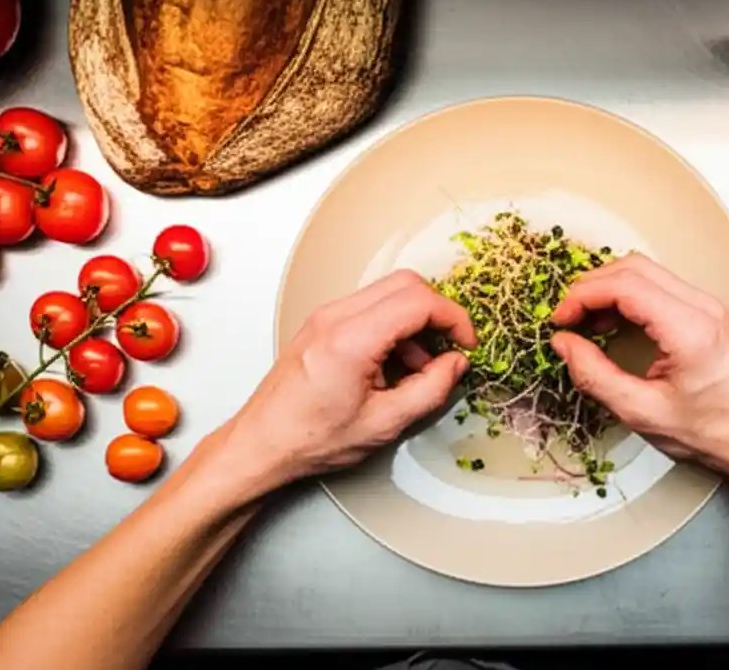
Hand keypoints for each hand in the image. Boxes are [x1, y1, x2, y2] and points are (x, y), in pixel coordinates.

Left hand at [207, 270, 476, 501]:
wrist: (261, 444)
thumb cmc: (311, 439)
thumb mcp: (384, 423)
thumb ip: (429, 390)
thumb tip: (455, 364)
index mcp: (351, 339)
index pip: (418, 301)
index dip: (453, 318)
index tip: (466, 344)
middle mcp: (336, 316)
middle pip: (406, 284)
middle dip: (437, 312)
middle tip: (449, 348)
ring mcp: (326, 316)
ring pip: (388, 293)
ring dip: (414, 322)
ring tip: (418, 368)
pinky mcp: (322, 323)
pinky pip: (370, 308)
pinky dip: (394, 327)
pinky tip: (394, 366)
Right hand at [550, 254, 728, 482]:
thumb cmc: (711, 433)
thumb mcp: (642, 413)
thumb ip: (596, 376)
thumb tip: (564, 345)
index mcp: (690, 330)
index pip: (626, 285)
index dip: (584, 295)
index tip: (560, 319)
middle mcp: (703, 308)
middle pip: (634, 268)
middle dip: (592, 287)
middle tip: (567, 319)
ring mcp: (708, 307)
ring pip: (646, 272)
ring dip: (609, 290)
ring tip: (586, 324)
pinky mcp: (707, 313)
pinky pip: (660, 287)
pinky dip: (628, 297)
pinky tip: (613, 324)